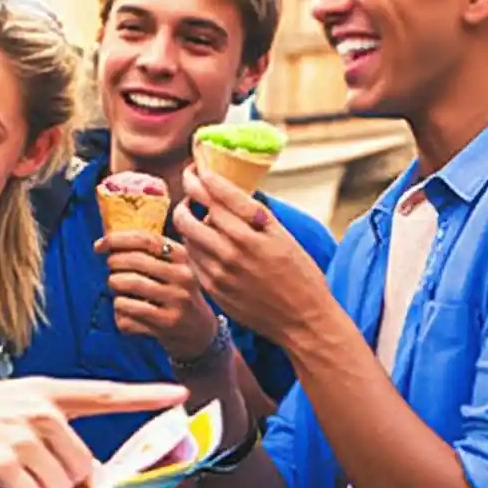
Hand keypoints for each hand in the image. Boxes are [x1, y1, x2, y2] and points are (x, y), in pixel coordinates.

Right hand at [0, 377, 188, 487]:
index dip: (144, 395)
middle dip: (57, 481)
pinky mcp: (4, 460)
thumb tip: (84, 477)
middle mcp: (40, 408)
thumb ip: (50, 434)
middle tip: (19, 471)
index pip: (104, 392)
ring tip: (0, 474)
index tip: (177, 394)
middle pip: (83, 466)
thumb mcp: (9, 411)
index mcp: (43, 391)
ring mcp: (23, 433)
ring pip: (59, 486)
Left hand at [93, 231, 218, 359]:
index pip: (145, 239)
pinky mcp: (167, 323)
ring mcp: (177, 301)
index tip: (98, 245)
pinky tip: (124, 311)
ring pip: (128, 285)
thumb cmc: (176, 293)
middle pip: (134, 261)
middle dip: (113, 263)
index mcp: (182, 256)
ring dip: (114, 285)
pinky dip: (119, 310)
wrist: (200, 332)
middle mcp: (183, 276)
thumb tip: (107, 241)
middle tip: (111, 270)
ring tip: (117, 288)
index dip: (117, 239)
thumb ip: (148, 253)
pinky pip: (127, 311)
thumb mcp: (173, 268)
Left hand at [172, 164, 333, 343]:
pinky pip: (192, 258)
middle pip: (191, 213)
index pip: (218, 193)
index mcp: (256, 229)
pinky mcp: (213, 287)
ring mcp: (221, 270)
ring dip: (186, 220)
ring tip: (195, 215)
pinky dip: (193, 245)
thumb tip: (226, 192)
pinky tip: (202, 242)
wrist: (302, 319)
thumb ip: (253, 216)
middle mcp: (235, 248)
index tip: (196, 168)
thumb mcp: (283, 236)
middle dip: (185, 196)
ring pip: (187, 235)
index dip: (202, 176)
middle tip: (189, 189)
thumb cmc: (299, 274)